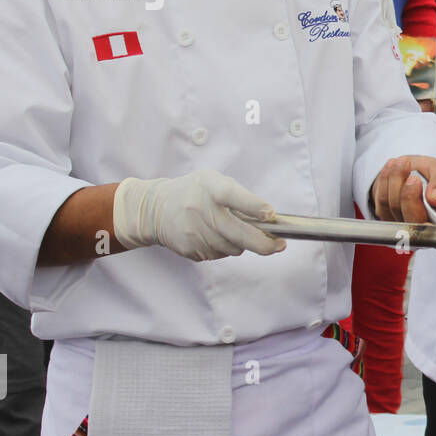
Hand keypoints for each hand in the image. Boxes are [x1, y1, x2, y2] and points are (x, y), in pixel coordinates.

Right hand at [112, 170, 284, 261]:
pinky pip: (219, 255)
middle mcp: (201, 211)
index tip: (270, 214)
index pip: (233, 196)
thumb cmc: (194, 192)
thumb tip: (268, 219)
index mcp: (210, 188)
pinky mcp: (190, 249)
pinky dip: (223, 248)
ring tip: (230, 229)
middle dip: (264, 244)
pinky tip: (212, 235)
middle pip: (240, 234)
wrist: (155, 209)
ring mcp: (195, 233)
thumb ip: (240, 195)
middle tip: (280, 245)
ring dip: (241, 243)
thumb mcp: (214, 181)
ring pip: (234, 248)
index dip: (253, 206)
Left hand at [371, 155, 435, 222]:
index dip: (428, 225)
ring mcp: (402, 227)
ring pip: (392, 207)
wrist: (419, 172)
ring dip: (395, 180)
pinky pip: (381, 200)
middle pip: (410, 221)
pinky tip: (393, 168)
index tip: (429, 199)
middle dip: (409, 195)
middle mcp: (422, 232)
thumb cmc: (435, 177)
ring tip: (402, 162)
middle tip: (414, 175)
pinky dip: (385, 180)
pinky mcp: (386, 217)